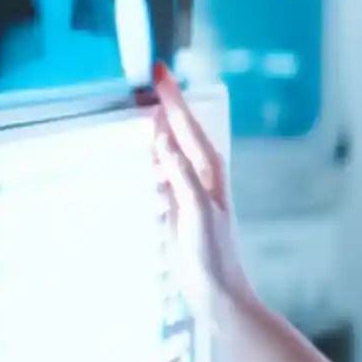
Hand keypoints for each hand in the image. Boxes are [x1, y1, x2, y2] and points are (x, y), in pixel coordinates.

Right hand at [151, 62, 255, 320]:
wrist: (219, 292)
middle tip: (149, 77)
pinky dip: (152, 157)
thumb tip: (164, 140)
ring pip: (172, 148)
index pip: (186, 124)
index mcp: (209, 169)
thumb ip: (182, 176)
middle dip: (165, 104)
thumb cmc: (212, 255)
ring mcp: (191, 190)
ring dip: (158, 128)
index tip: (159, 69)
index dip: (171, 96)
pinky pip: (164, 171)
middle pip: (180, 130)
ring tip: (142, 106)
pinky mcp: (180, 206)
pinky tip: (142, 156)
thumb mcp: (196, 213)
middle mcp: (202, 174)